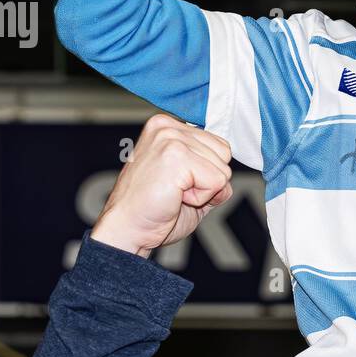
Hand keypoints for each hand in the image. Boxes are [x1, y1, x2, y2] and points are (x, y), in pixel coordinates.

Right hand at [90, 115, 233, 257]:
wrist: (127, 230)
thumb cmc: (152, 211)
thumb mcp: (188, 183)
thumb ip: (209, 169)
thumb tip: (228, 171)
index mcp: (167, 126)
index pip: (218, 144)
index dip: (207, 172)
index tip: (178, 184)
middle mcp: (167, 127)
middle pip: (224, 153)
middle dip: (208, 180)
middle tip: (175, 191)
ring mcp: (171, 139)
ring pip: (222, 168)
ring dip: (204, 190)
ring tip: (173, 193)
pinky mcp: (176, 156)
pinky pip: (217, 181)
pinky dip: (201, 198)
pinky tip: (175, 197)